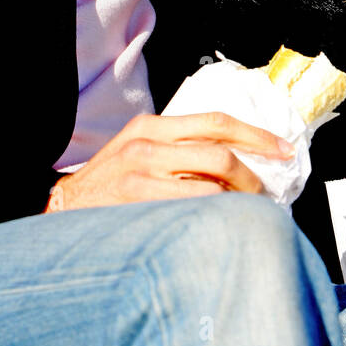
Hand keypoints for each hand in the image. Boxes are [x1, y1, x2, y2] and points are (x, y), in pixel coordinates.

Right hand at [44, 112, 294, 211]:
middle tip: (268, 192)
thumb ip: (176, 149)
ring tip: (249, 212)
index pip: (216, 122)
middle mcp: (148, 142)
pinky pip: (191, 207)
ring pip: (210, 182)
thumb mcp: (137, 151)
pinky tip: (224, 223)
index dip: (256, 135)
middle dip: (254, 174)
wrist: (62, 209)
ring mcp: (140, 171)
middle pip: (220, 152)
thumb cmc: (107, 185)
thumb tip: (232, 160)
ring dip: (239, 199)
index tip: (283, 148)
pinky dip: (215, 215)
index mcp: (152, 125)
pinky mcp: (135, 199)